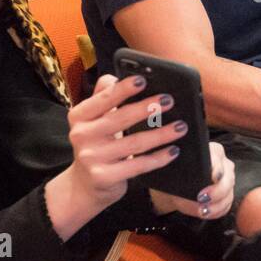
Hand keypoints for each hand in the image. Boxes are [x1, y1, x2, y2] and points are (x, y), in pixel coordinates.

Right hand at [64, 73, 188, 209]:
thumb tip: (116, 76)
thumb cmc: (97, 144)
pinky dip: (158, 158)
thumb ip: (103, 97)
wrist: (84, 185)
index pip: (103, 99)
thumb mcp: (94, 120)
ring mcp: (92, 158)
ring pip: (134, 143)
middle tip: (169, 100)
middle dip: (148, 108)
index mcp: (80, 116)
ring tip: (181, 126)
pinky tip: (173, 151)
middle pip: (121, 119)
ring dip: (161, 134)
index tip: (143, 80)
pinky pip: (138, 165)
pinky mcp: (104, 177)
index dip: (123, 89)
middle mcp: (81, 136)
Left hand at [150, 142, 235, 220]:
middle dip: (216, 191)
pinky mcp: (227, 196)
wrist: (176, 186)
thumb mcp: (175, 169)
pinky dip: (216, 211)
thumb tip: (190, 178)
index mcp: (214, 152)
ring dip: (216, 205)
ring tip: (203, 211)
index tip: (213, 177)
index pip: (219, 159)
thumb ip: (184, 171)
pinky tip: (206, 213)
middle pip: (227, 179)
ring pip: (228, 194)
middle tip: (203, 198)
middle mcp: (225, 165)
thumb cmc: (175, 174)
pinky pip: (226, 205)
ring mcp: (227, 181)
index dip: (216, 169)